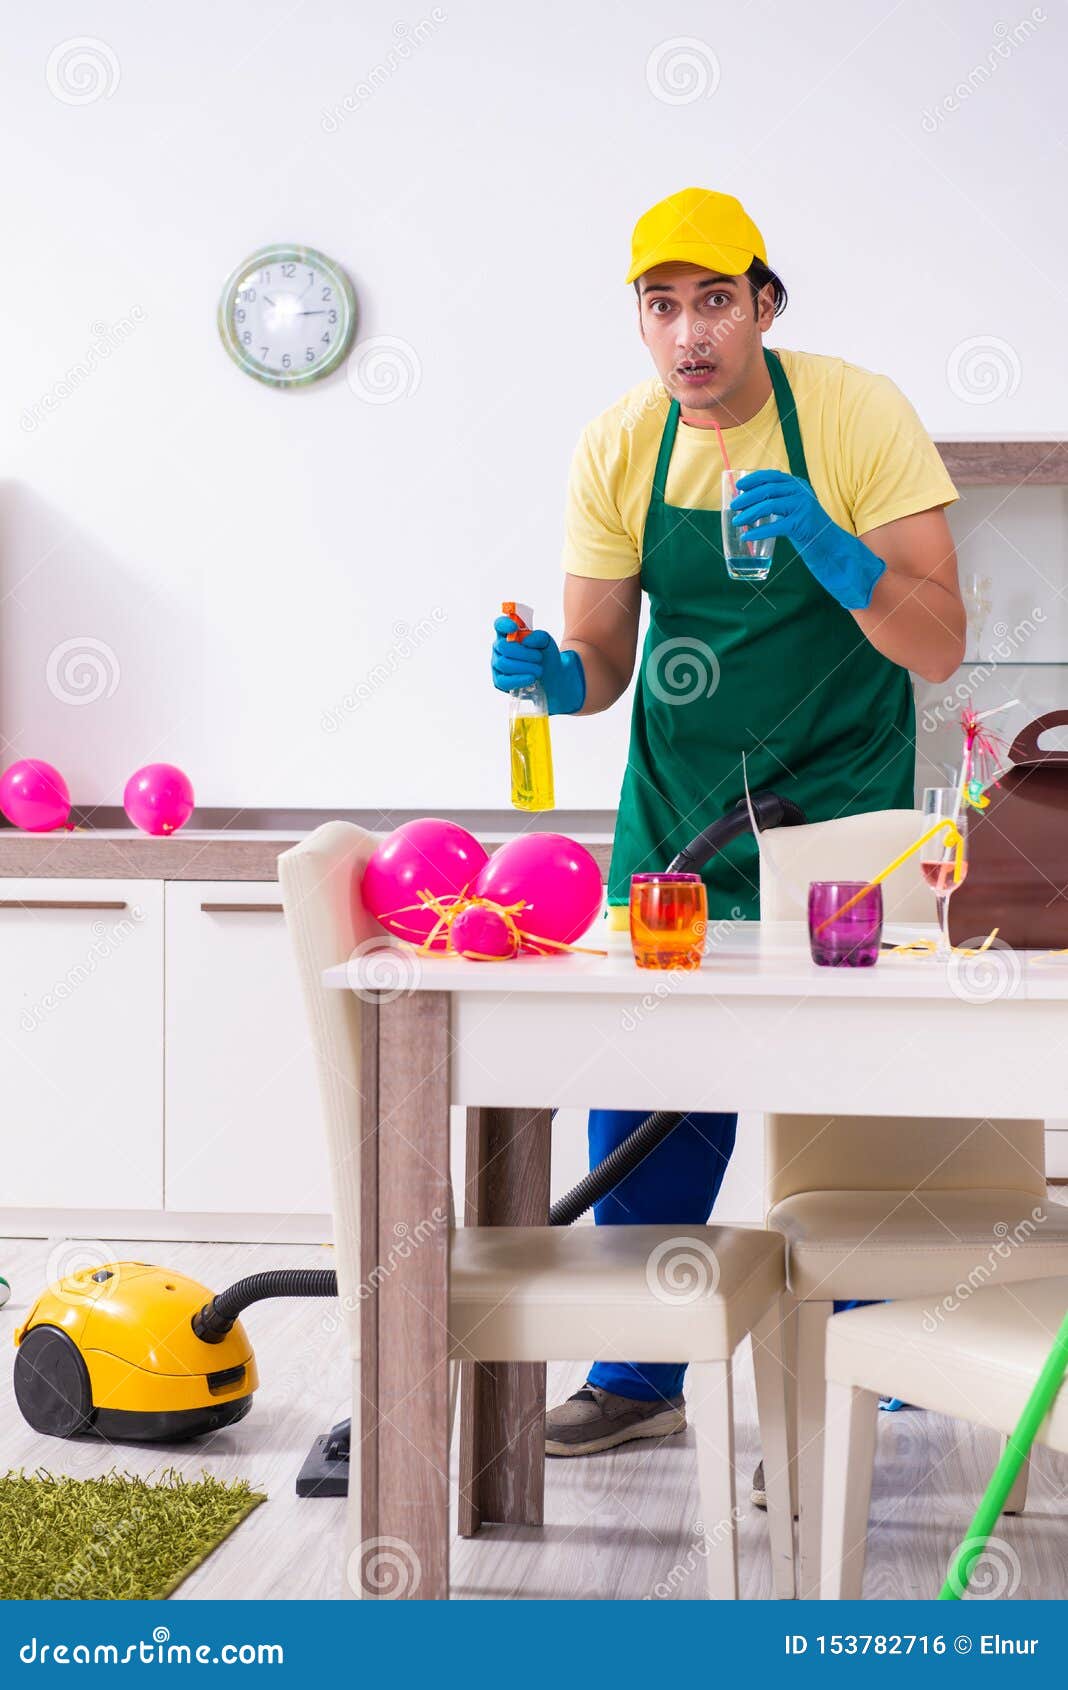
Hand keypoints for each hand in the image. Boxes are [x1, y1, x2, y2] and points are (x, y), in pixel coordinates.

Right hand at [491, 616, 585, 713]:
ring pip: (504, 664)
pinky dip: (519, 679)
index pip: (499, 624)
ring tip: (539, 669)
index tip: (514, 628)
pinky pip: (503, 681)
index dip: (504, 624)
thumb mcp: (546, 642)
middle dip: (523, 653)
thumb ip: (538, 636)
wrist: (551, 674)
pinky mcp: (499, 680)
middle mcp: (499, 647)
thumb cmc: (544, 654)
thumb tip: (526, 640)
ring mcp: (497, 664)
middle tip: (539, 657)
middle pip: (503, 647)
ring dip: (525, 667)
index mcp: (508, 633)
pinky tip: (531, 678)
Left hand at [729, 470, 885, 610]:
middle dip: (747, 497)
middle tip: (733, 507)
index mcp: (798, 485)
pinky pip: (774, 526)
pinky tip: (747, 536)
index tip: (739, 486)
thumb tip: (748, 500)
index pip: (773, 476)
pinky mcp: (802, 524)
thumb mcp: (794, 508)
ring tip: (737, 522)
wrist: (830, 545)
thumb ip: (778, 501)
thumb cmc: (808, 528)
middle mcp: (801, 492)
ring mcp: (803, 507)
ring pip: (769, 505)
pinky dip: (758, 532)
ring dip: (749, 513)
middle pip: (768, 489)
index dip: (754, 479)